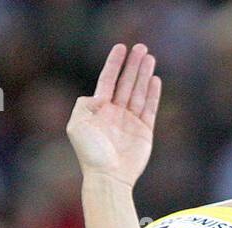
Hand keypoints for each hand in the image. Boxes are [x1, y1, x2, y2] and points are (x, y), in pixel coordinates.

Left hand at [67, 43, 161, 186]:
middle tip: (142, 47)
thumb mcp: (77, 125)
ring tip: (150, 58)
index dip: (115, 64)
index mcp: (99, 109)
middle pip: (126, 83)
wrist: (108, 177)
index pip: (108, 80)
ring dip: (144, 75)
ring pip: (138, 92)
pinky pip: (149, 109)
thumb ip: (84, 105)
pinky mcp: (144, 132)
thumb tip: (98, 96)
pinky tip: (155, 80)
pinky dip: (152, 94)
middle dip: (134, 65)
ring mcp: (131, 122)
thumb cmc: (90, 153)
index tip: (121, 47)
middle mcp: (116, 113)